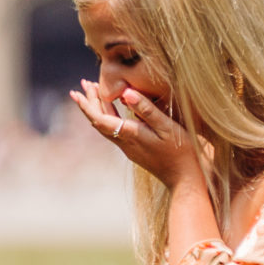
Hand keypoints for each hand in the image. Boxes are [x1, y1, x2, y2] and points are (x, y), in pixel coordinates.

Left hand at [71, 83, 202, 189]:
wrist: (186, 180)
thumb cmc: (181, 152)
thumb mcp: (167, 127)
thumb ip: (147, 110)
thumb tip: (126, 92)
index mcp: (130, 135)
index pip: (100, 119)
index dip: (87, 105)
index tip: (76, 92)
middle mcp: (125, 143)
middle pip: (99, 122)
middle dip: (91, 102)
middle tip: (85, 84)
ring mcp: (130, 148)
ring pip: (107, 126)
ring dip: (100, 108)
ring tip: (95, 92)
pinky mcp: (136, 150)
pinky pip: (116, 130)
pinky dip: (111, 115)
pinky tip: (115, 109)